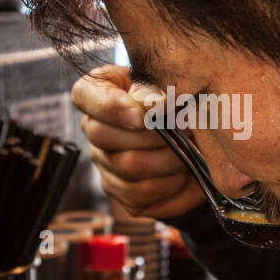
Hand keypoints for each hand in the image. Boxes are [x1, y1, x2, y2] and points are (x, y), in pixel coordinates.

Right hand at [71, 64, 204, 219]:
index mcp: (98, 92)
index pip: (84, 95)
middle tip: (186, 128)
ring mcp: (104, 163)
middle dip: (153, 134)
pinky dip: (170, 183)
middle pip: (103, 134)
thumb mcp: (170, 85)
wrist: (195, 137)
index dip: (110, 106)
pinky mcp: (120, 191)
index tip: (142, 114)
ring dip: (168, 159)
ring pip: (129, 166)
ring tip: (189, 149)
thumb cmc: (177, 102)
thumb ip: (157, 89)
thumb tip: (155, 104)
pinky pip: (141, 194)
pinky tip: (183, 172)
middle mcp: (94, 128)